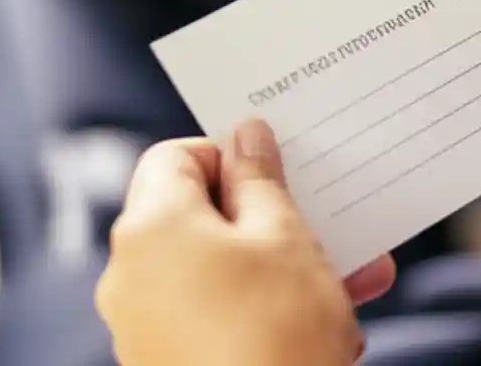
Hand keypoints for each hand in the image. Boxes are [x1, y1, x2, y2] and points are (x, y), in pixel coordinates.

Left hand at [95, 120, 395, 365]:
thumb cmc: (276, 333)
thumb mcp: (284, 237)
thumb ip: (261, 179)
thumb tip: (245, 136)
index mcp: (150, 226)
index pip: (176, 156)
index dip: (230, 155)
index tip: (280, 171)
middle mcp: (130, 273)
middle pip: (200, 217)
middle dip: (272, 219)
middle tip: (328, 225)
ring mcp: (142, 326)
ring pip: (218, 271)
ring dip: (281, 269)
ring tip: (350, 283)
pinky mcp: (162, 363)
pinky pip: (213, 315)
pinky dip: (260, 310)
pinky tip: (324, 326)